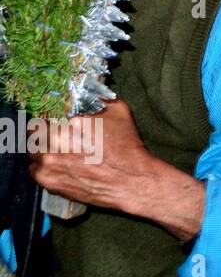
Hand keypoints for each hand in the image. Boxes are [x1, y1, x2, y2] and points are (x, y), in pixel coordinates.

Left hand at [29, 99, 204, 239]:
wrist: (130, 181)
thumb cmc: (126, 147)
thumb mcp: (119, 112)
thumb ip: (99, 100)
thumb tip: (89, 94)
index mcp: (69, 123)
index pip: (45, 114)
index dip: (50, 117)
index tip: (54, 120)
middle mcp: (53, 143)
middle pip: (33, 134)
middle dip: (43, 133)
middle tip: (54, 136)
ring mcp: (48, 165)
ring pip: (33, 153)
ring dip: (42, 151)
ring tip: (57, 152)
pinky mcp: (48, 182)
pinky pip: (36, 171)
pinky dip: (44, 167)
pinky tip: (60, 166)